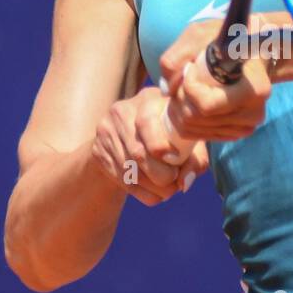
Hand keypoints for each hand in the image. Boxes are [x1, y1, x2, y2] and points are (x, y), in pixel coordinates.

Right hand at [91, 87, 208, 204]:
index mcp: (148, 99)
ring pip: (130, 171)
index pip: (147, 122)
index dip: (161, 145)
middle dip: (161, 175)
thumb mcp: (187, 141)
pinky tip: (155, 194)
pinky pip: (121, 179)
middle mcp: (122, 111)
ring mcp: (106, 131)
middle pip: (138, 152)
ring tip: (168, 191)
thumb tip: (184, 183)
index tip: (175, 159)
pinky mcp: (98, 151)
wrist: (131, 136)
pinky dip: (143, 193)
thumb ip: (195, 160)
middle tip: (174, 183)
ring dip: (153, 188)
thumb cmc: (171, 137)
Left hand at [158, 15, 277, 146]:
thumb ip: (177, 58)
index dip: (188, 87)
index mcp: (254, 90)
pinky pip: (197, 134)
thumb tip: (166, 91)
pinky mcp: (236, 132)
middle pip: (195, 118)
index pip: (206, 105)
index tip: (190, 67)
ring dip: (179, 108)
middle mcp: (253, 113)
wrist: (252, 50)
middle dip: (179, 97)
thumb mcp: (199, 34)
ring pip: (193, 129)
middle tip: (183, 78)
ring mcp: (245, 126)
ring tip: (185, 87)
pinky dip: (185, 119)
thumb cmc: (227, 38)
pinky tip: (189, 100)